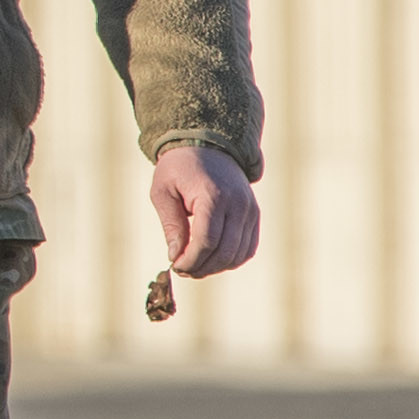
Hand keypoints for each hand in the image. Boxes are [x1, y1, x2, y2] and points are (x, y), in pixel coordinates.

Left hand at [151, 145, 262, 277]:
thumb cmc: (179, 169)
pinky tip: (211, 260)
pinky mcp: (255, 216)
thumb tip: (175, 256)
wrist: (208, 148)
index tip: (174, 265)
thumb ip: (171, 224)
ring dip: (216, 267)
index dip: (191, 259)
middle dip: (201, 267)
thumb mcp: (163, 191)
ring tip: (194, 266)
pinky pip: (248, 248)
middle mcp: (238, 205)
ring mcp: (250, 211)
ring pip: (238, 254)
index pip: (207, 240)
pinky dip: (231, 260)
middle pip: (224, 251)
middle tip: (182, 270)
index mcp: (213, 196)